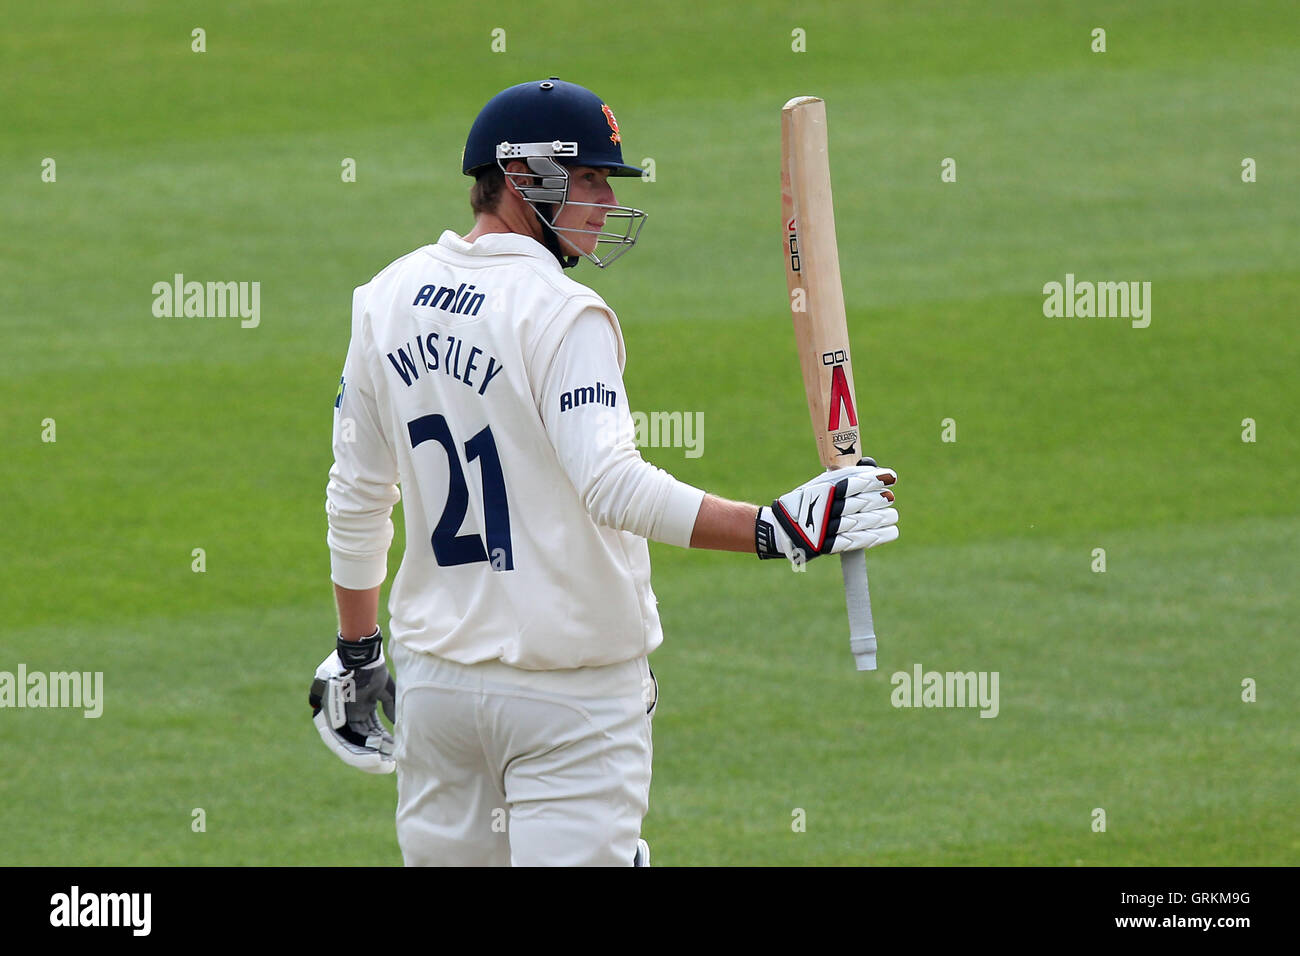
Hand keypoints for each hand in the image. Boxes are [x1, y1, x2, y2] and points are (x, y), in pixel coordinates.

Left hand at [309, 628, 396, 773]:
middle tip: (389, 764)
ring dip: (366, 758)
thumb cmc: (372, 669)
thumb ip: (390, 706)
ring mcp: (338, 720)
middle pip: (360, 743)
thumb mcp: (385, 690)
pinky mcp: (329, 721)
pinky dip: (355, 753)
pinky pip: (339, 743)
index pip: (370, 733)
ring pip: (350, 746)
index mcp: (360, 710)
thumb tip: (396, 724)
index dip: (382, 744)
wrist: (360, 658)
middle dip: (375, 754)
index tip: (394, 754)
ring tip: (382, 765)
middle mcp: (348, 717)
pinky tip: (371, 759)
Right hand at [756, 458, 897, 561]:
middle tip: (890, 498)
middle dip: (880, 500)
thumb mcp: (819, 486)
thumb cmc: (805, 503)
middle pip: (861, 503)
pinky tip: (888, 532)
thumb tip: (872, 470)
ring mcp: (827, 528)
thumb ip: (843, 478)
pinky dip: (876, 536)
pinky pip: (856, 541)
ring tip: (892, 516)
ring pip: (862, 522)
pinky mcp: (828, 546)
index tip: (891, 477)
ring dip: (882, 519)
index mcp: (824, 490)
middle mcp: (826, 508)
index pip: (854, 483)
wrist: (780, 529)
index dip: (875, 480)